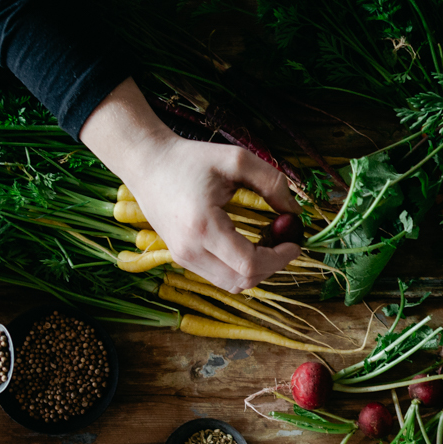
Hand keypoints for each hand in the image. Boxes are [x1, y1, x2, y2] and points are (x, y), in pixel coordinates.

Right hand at [80, 78, 300, 293]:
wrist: (147, 163)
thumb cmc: (190, 159)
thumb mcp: (236, 160)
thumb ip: (271, 183)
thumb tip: (295, 213)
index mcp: (203, 227)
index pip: (249, 265)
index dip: (279, 259)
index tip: (294, 243)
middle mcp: (190, 250)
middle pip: (243, 281)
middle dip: (272, 266)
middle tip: (284, 240)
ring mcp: (183, 258)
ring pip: (232, 284)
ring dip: (257, 269)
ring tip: (267, 241)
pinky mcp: (182, 258)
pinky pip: (220, 276)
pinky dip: (240, 267)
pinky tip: (248, 243)